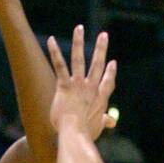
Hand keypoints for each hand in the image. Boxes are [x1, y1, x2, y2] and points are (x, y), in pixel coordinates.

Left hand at [47, 26, 116, 140]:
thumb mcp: (97, 127)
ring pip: (79, 59)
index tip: (112, 62)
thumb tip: (112, 122)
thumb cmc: (86, 134)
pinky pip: (60, 65)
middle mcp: (91, 88)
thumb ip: (104, 121)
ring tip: (79, 28)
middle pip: (97, 64)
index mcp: (101, 98)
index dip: (110, 72)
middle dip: (101, 48)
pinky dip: (55, 52)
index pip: (108, 82)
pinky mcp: (65, 86)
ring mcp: (78, 85)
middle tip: (104, 35)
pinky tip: (51, 40)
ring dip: (79, 42)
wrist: (75, 134)